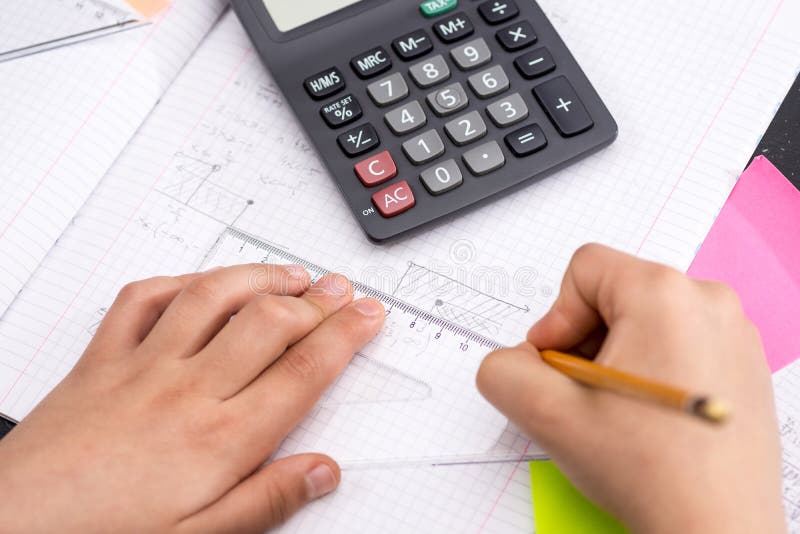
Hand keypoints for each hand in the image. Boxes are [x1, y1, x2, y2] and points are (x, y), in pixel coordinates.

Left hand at [0, 265, 384, 532]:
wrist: (9, 528)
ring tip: (293, 273)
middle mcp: (187, 389)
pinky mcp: (102, 358)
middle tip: (344, 290)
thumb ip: (265, 502)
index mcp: (219, 438)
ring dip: (261, 276)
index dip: (346, 337)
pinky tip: (202, 283)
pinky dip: (180, 282)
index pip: (303, 371)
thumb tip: (323, 472)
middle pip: (270, 322)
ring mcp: (143, 365)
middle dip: (318, 300)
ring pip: (214, 296)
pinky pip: (143, 299)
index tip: (368, 315)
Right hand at [477, 244, 785, 533]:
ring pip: (645, 320)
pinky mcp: (742, 361)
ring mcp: (733, 332)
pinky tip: (648, 418)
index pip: (584, 269)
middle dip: (587, 342)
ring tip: (619, 412)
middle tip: (587, 396)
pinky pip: (678, 342)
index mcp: (665, 296)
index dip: (557, 319)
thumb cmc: (653, 473)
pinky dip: (651, 370)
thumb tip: (511, 359)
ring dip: (617, 358)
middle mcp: (708, 302)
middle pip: (615, 294)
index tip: (562, 368)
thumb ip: (502, 369)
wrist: (717, 531)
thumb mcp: (547, 414)